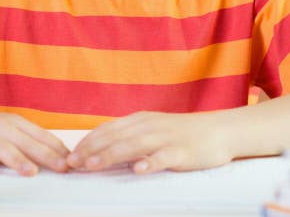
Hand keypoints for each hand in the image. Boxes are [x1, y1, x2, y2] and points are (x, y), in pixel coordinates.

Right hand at [0, 103, 70, 176]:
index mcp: (13, 123)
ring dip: (16, 159)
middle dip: (45, 155)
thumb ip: (29, 141)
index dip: (58, 148)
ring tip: (30, 172)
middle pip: (25, 142)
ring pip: (0, 147)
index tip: (74, 161)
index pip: (40, 135)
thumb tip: (60, 156)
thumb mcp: (7, 129)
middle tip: (62, 167)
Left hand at [66, 111, 235, 173]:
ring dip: (111, 154)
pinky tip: (138, 170)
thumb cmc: (182, 133)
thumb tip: (102, 150)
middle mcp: (149, 126)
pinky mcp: (182, 151)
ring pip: (134, 145)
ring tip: (93, 165)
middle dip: (91, 150)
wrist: (219, 130)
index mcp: (139, 120)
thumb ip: (130, 137)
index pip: (108, 129)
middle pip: (115, 137)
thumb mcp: (152, 130)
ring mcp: (165, 137)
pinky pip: (164, 157)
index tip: (70, 155)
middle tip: (72, 163)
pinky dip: (150, 162)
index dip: (87, 141)